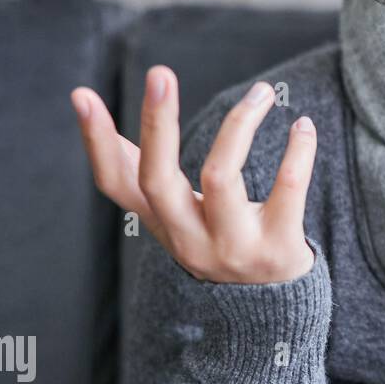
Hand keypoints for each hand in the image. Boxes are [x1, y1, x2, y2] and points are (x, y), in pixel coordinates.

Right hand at [69, 65, 317, 284]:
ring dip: (239, 126)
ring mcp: (231, 247)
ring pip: (219, 177)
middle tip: (161, 72)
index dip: (95, 141)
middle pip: (157, 179)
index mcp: (162, 223)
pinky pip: (287, 190)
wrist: (272, 311)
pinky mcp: (278, 248)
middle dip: (157, 124)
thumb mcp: (178, 215)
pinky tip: (303, 127)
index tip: (81, 94)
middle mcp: (188, 238)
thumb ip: (143, 171)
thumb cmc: (220, 242)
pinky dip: (297, 153)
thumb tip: (87, 109)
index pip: (115, 183)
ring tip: (262, 92)